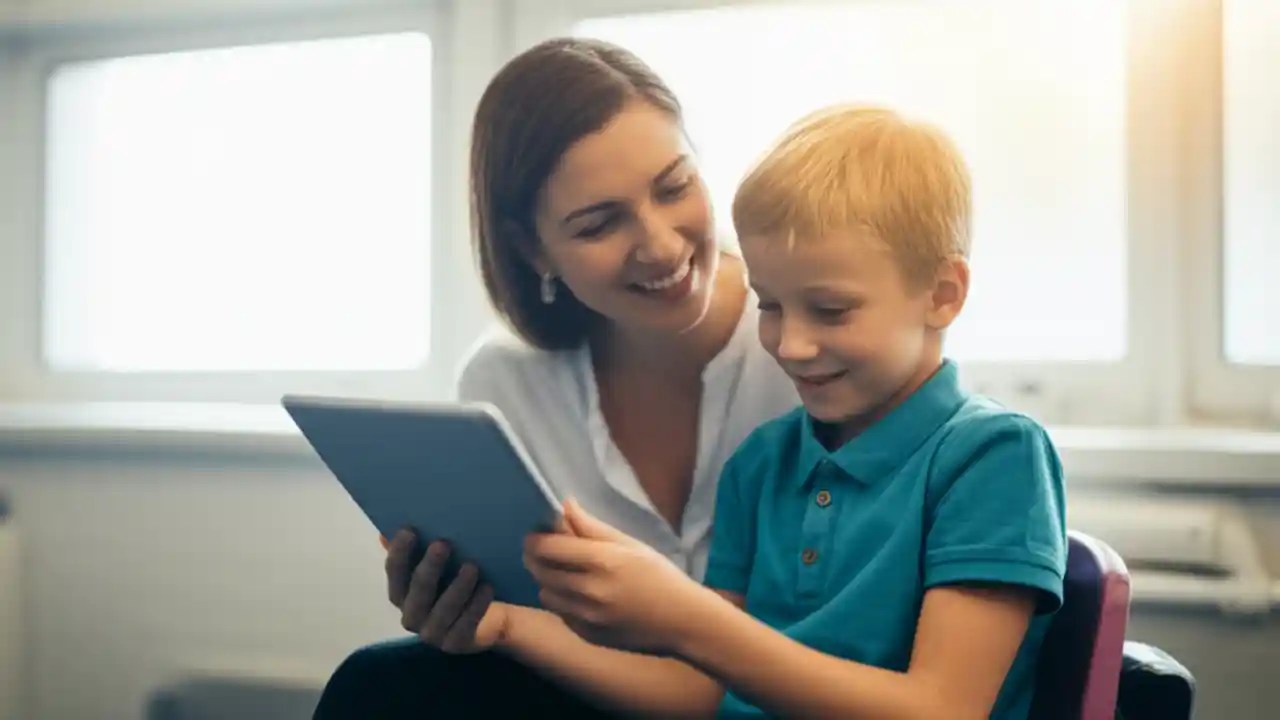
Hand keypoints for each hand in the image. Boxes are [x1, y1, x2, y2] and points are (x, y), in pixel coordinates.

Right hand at [384, 529, 511, 653]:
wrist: (489, 616)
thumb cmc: (456, 583)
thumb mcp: (440, 564)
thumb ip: (416, 550)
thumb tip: (385, 534)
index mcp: (402, 593)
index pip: (394, 573)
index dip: (399, 552)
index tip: (409, 530)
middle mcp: (411, 616)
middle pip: (417, 592)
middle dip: (430, 567)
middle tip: (443, 543)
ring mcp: (432, 634)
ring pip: (443, 610)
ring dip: (457, 587)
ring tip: (472, 566)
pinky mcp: (454, 644)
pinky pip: (465, 625)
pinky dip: (476, 606)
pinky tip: (487, 587)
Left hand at [522, 498, 711, 654]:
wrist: (683, 622)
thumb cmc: (660, 576)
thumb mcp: (630, 545)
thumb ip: (592, 527)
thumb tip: (564, 505)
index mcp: (602, 561)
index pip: (547, 546)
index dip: (535, 537)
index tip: (538, 532)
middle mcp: (589, 590)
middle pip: (539, 569)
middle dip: (536, 556)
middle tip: (546, 549)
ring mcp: (586, 617)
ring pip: (544, 592)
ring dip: (547, 579)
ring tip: (565, 572)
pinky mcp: (587, 636)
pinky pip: (560, 613)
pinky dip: (562, 601)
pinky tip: (580, 595)